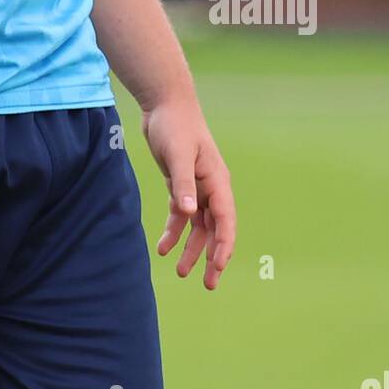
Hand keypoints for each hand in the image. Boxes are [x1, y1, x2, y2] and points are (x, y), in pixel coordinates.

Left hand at [141, 96, 234, 290]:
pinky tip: (163, 248)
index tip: (216, 268)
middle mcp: (211, 188)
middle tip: (208, 285)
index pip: (225, 221)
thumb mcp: (178, 154)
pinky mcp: (180, 183)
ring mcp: (196, 187)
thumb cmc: (175, 125)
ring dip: (191, 248)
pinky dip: (174, 232)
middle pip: (215, 230)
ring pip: (198, 226)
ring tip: (181, 272)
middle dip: (212, 257)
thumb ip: (183, 184)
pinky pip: (181, 215)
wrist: (164, 103)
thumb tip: (189, 214)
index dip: (223, 247)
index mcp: (217, 182)